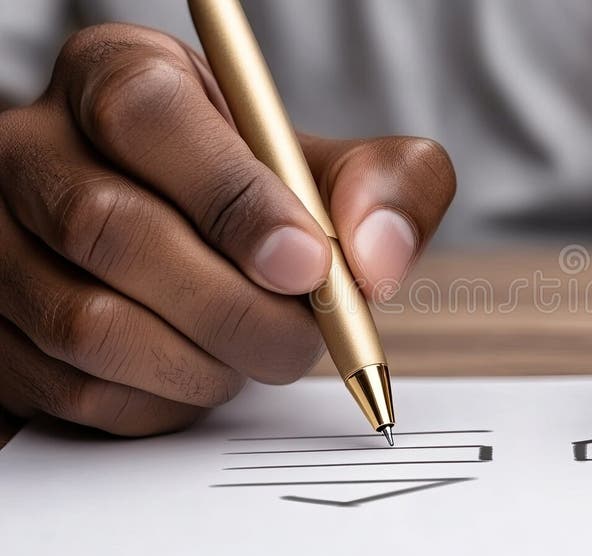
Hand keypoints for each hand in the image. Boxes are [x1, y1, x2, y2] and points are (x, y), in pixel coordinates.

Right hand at [0, 24, 454, 435]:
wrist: (182, 243)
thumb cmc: (256, 198)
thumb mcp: (326, 165)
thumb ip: (385, 185)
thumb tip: (375, 257)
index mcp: (115, 76)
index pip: (146, 117)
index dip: (234, 199)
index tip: (308, 263)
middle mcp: (32, 149)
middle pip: (111, 230)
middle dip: (235, 309)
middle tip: (302, 339)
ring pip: (87, 324)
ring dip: (200, 363)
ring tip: (251, 352)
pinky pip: (76, 391)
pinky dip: (162, 402)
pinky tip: (200, 372)